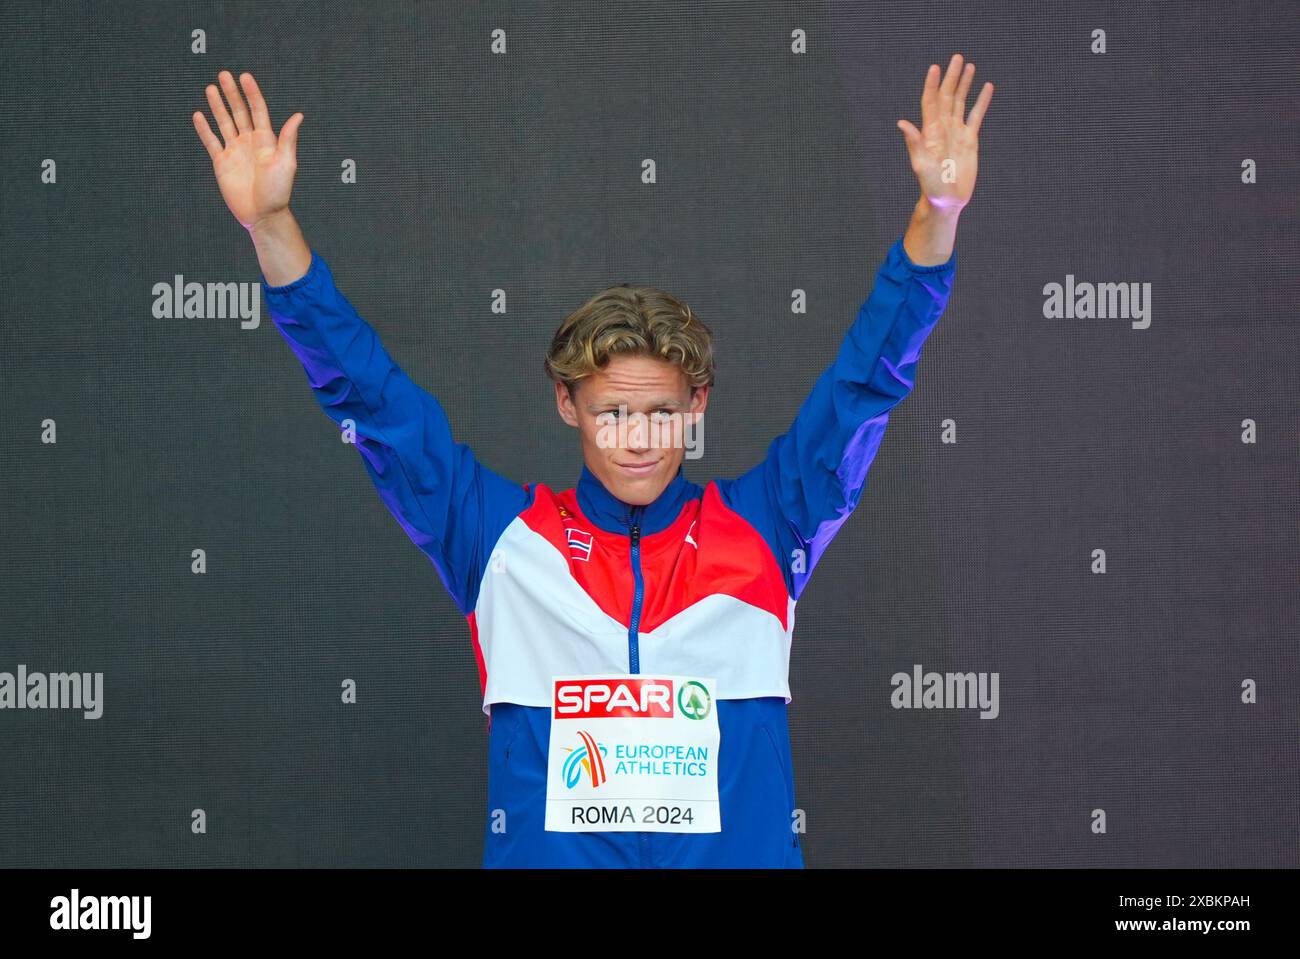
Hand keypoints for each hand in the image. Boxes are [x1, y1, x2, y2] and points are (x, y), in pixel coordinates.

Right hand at [192, 71, 303, 229]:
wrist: (263, 214)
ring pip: (224, 122)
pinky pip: (211, 141)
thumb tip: (298, 116)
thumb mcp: (286, 163)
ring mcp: (235, 151)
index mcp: (266, 140)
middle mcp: (250, 142)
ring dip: (217, 106)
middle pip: (239, 112)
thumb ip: (288, 139)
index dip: (251, 93)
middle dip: (232, 94)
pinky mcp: (222, 163)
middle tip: (224, 74)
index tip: (244, 77)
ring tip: (210, 88)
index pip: (257, 110)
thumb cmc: (278, 191)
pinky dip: (204, 129)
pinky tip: (198, 115)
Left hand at [896, 53, 992, 213]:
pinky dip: (982, 101)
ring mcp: (957, 132)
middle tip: (957, 57)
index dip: (932, 85)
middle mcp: (943, 128)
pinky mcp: (969, 140)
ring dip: (964, 84)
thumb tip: (902, 123)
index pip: (931, 102)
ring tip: (969, 66)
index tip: (935, 67)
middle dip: (951, 77)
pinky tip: (986, 88)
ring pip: (961, 102)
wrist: (946, 200)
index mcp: (930, 132)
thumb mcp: (921, 165)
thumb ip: (914, 143)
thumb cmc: (931, 186)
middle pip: (947, 96)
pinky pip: (976, 116)